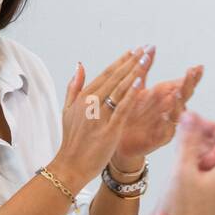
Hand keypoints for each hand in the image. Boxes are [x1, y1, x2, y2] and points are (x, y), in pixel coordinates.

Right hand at [50, 47, 149, 189]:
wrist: (70, 166)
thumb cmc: (72, 140)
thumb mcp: (67, 110)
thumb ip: (74, 87)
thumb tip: (79, 66)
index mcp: (83, 97)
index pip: (106, 74)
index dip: (122, 61)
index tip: (135, 50)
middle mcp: (90, 103)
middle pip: (115, 77)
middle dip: (132, 61)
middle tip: (146, 48)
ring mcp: (99, 116)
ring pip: (120, 89)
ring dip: (135, 72)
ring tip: (147, 58)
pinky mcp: (109, 129)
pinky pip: (122, 109)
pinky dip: (131, 95)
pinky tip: (141, 83)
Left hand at [111, 62, 203, 169]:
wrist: (117, 137)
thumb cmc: (129, 112)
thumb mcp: (137, 87)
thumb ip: (144, 69)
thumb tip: (150, 47)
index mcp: (164, 96)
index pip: (182, 84)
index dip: (192, 76)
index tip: (199, 67)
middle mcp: (168, 109)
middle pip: (183, 96)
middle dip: (188, 85)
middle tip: (193, 74)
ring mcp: (165, 124)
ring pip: (176, 114)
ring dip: (177, 103)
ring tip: (177, 93)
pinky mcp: (157, 139)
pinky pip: (165, 132)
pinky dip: (166, 125)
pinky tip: (166, 117)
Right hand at [160, 111, 214, 214]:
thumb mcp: (181, 170)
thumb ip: (187, 140)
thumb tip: (191, 116)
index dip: (213, 127)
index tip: (193, 125)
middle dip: (204, 145)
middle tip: (182, 146)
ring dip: (199, 163)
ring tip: (178, 168)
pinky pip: (214, 189)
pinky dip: (200, 180)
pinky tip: (180, 186)